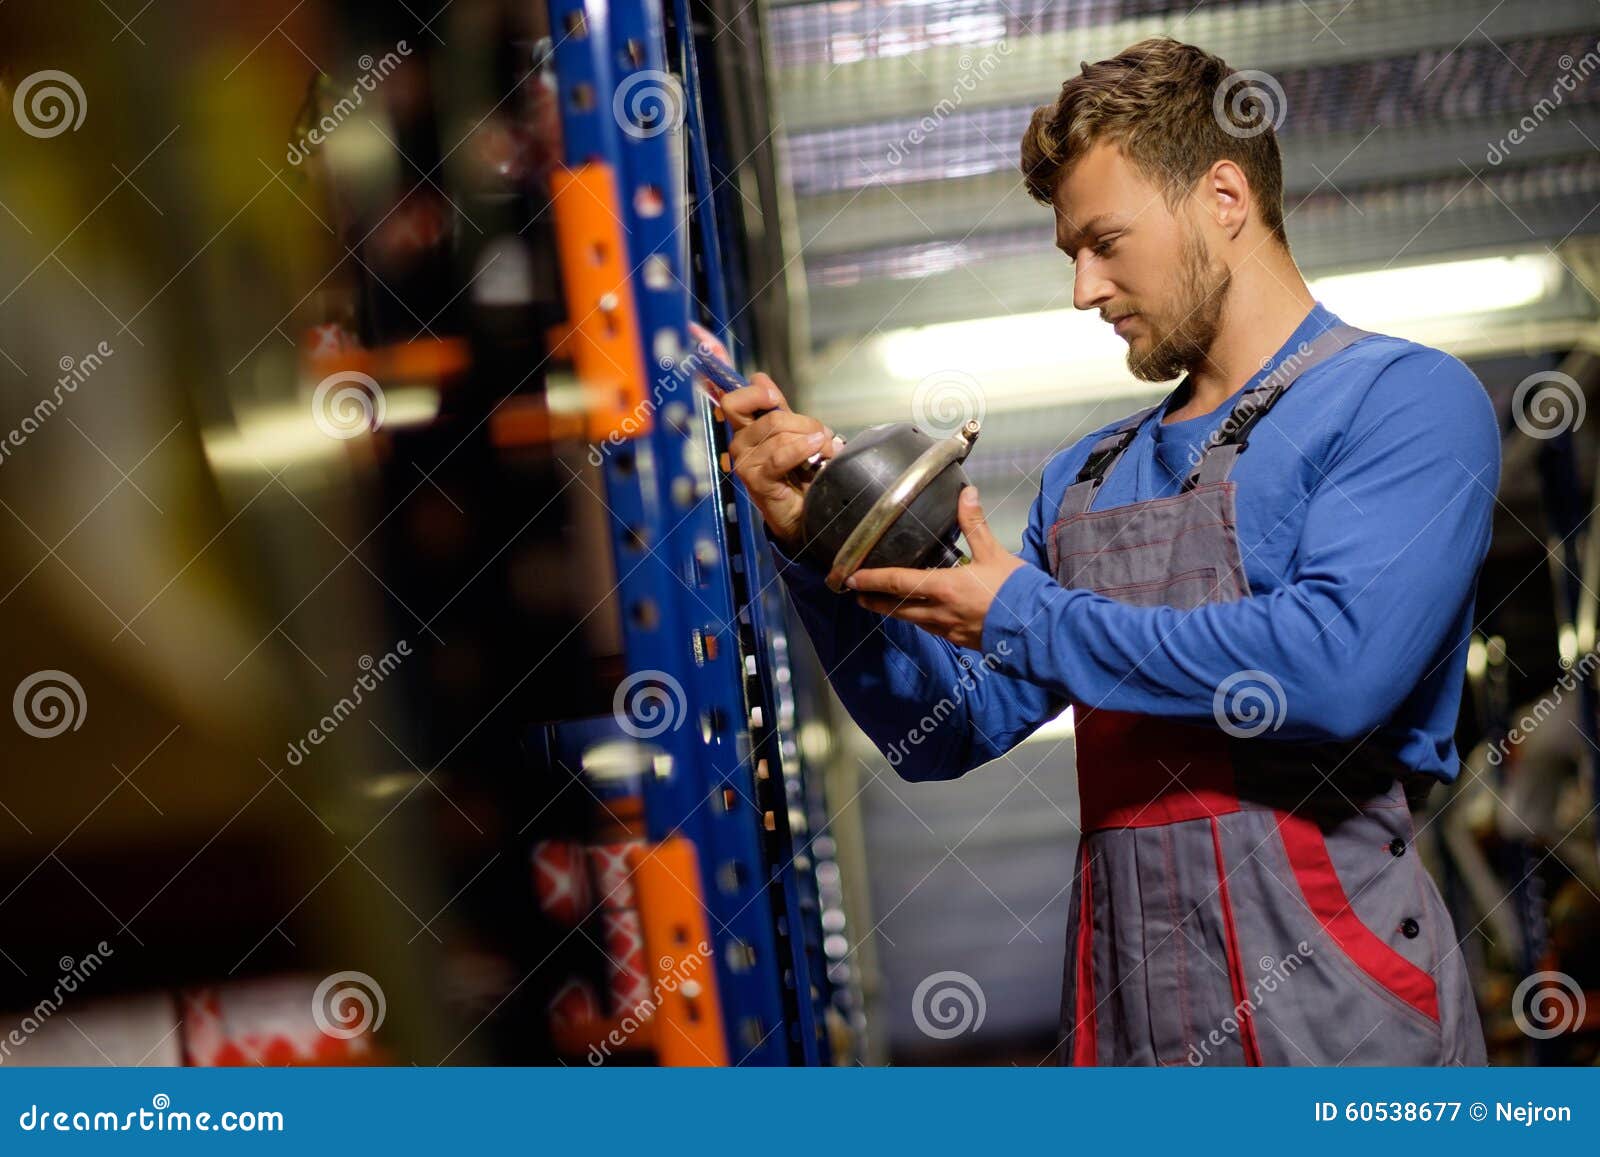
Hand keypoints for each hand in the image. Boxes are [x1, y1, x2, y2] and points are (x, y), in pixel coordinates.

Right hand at [721, 372, 839, 550]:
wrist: (803, 510)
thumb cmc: (797, 472)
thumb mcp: (790, 432)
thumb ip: (776, 407)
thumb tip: (759, 378)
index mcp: (745, 427)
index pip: (732, 399)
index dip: (748, 389)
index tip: (774, 397)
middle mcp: (739, 442)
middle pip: (768, 415)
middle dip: (802, 422)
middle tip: (819, 434)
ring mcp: (745, 462)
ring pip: (778, 432)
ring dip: (810, 438)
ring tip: (824, 450)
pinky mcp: (756, 479)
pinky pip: (780, 455)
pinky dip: (802, 449)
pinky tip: (818, 449)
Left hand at [847, 487, 1025, 648]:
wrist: (1039, 630)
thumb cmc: (1017, 592)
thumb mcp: (995, 553)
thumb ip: (975, 524)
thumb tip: (966, 494)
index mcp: (944, 588)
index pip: (898, 583)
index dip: (872, 580)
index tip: (851, 578)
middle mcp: (940, 612)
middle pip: (896, 608)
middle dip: (874, 601)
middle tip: (857, 595)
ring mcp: (949, 629)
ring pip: (912, 621)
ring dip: (893, 612)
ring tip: (880, 604)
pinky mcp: (960, 640)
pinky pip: (931, 630)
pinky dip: (918, 621)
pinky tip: (920, 616)